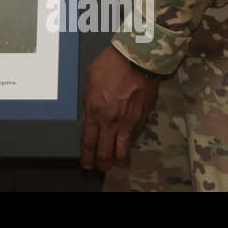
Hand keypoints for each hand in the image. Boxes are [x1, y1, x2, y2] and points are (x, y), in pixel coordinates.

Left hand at [80, 46, 159, 171]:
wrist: (137, 59)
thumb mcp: (90, 80)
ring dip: (117, 160)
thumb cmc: (110, 64)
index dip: (87, 157)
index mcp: (93, 109)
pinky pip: (133, 137)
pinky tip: (126, 146)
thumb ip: (90, 100)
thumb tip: (91, 112)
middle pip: (104, 151)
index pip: (88, 141)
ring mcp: (127, 121)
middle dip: (102, 163)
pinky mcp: (141, 119)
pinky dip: (129, 144)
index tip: (87, 165)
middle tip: (101, 169)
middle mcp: (109, 120)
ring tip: (115, 165)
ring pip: (122, 150)